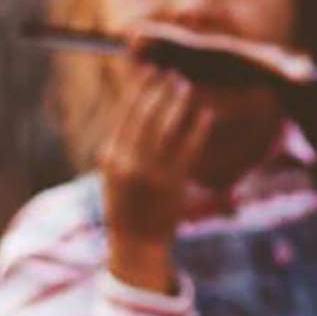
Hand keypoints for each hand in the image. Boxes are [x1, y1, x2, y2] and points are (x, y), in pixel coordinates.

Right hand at [98, 58, 217, 275]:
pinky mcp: (171, 184)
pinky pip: (187, 149)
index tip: (150, 71)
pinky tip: (206, 114)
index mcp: (110, 157)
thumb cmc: (127, 206)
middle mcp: (126, 162)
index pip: (125, 114)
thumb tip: (136, 113)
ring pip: (165, 127)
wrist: (135, 244)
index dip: (139, 90)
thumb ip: (123, 147)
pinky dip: (197, 129)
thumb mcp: (114, 175)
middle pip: (144, 116)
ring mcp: (148, 173)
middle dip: (159, 90)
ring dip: (177, 102)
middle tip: (173, 73)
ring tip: (187, 86)